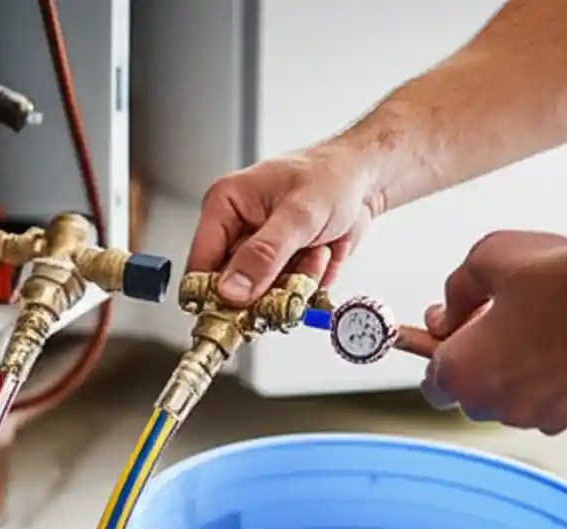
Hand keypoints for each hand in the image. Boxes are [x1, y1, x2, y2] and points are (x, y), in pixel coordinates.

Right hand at [187, 142, 384, 305]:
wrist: (366, 180)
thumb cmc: (332, 177)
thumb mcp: (299, 214)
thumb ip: (264, 254)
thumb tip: (231, 290)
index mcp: (225, 207)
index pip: (200, 265)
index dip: (214, 294)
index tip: (238, 313)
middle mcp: (237, 232)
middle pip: (232, 289)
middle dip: (269, 288)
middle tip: (295, 270)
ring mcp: (259, 253)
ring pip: (264, 297)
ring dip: (296, 282)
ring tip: (315, 250)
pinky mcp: (282, 267)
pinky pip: (287, 295)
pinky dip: (309, 283)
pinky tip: (321, 255)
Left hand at [420, 231, 566, 434]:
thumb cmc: (556, 279)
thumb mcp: (485, 259)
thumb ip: (455, 290)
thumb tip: (446, 314)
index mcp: (461, 372)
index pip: (434, 385)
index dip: (443, 355)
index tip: (457, 328)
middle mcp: (495, 405)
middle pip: (475, 392)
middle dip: (482, 362)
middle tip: (502, 320)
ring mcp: (539, 415)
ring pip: (517, 398)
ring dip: (521, 372)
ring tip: (544, 325)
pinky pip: (555, 400)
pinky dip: (557, 379)